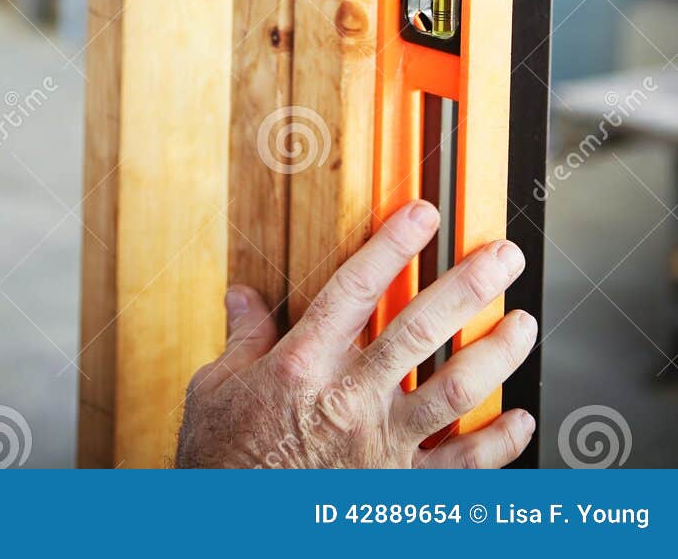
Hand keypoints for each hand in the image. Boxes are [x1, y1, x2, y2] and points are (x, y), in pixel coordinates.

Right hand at [176, 201, 536, 468]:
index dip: (391, 246)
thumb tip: (242, 297)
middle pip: (419, 331)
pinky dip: (498, 443)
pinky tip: (520, 419)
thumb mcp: (216, 391)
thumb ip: (243, 340)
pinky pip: (462, 467)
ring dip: (496, 354)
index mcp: (301, 366)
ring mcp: (380, 449)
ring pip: (455, 392)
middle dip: (468, 287)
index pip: (354, 289)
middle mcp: (348, 401)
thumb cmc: (221, 465)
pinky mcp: (400, 493)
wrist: (230, 534)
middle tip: (503, 256)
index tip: (423, 213)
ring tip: (523, 324)